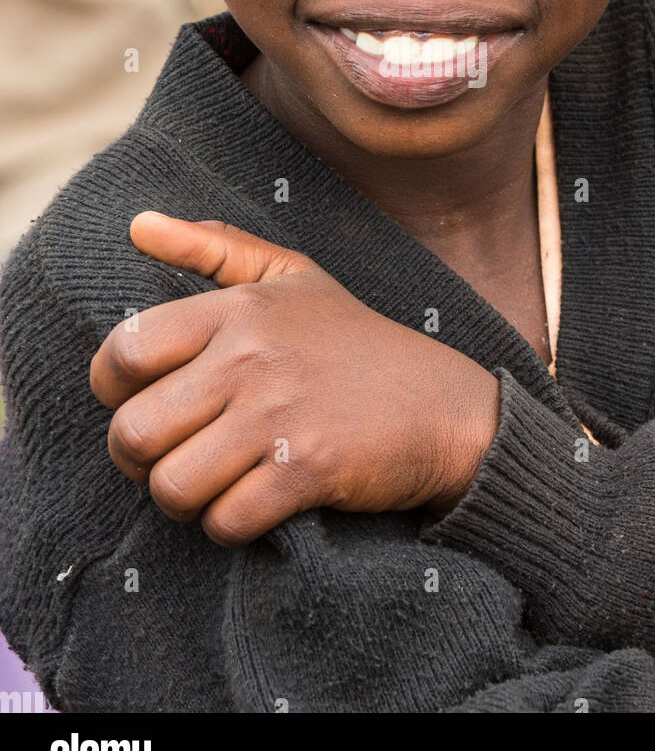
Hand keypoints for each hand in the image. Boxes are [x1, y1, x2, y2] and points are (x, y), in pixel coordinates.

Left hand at [90, 212, 500, 544]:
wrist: (444, 407)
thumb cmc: (355, 342)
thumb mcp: (292, 275)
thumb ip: (214, 246)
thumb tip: (136, 224)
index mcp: (239, 308)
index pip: (124, 351)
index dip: (113, 390)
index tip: (142, 401)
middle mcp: (252, 356)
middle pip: (133, 432)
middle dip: (140, 460)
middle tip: (174, 456)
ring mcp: (280, 413)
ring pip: (171, 485)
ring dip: (183, 500)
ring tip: (211, 485)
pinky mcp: (307, 468)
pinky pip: (224, 521)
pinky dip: (228, 527)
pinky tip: (252, 505)